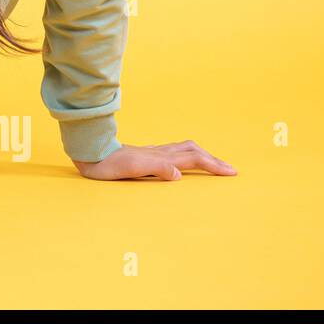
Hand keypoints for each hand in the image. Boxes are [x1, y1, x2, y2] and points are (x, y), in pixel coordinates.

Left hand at [71, 140, 236, 180]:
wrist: (92, 153)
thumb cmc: (110, 164)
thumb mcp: (132, 168)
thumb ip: (156, 168)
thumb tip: (179, 174)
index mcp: (161, 157)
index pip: (194, 159)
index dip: (213, 165)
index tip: (231, 172)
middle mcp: (159, 152)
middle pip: (193, 151)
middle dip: (213, 159)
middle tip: (230, 169)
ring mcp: (152, 152)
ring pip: (184, 149)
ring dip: (203, 155)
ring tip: (214, 162)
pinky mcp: (145, 154)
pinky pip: (174, 152)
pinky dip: (188, 155)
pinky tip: (183, 160)